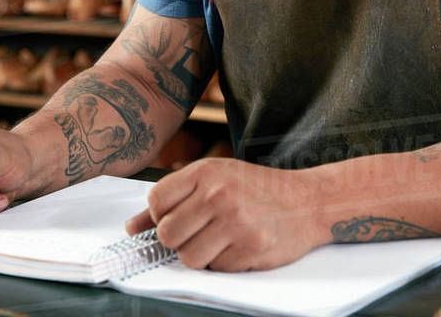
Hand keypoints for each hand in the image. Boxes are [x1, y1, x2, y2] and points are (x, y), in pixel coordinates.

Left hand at [126, 158, 323, 270]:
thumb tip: (132, 228)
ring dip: (201, 255)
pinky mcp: (251, 247)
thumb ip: (173, 201)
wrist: (308, 201)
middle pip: (168, 233)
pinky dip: (225, 263)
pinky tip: (240, 246)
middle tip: (201, 231)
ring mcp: (236, 221)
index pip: (157, 200)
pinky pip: (217, 269)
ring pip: (189, 257)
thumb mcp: (215, 180)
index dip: (161, 215)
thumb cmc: (257, 189)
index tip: (178, 216)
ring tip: (221, 240)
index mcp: (207, 171)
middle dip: (179, 240)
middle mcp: (220, 194)